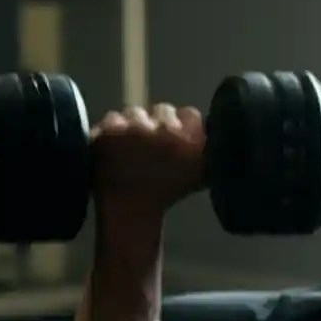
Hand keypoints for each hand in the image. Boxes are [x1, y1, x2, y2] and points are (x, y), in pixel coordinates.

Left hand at [91, 104, 205, 211]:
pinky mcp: (110, 131)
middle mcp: (168, 132)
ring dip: (133, 125)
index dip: (181, 124)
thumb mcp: (200, 176)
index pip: (190, 114)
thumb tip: (210, 130)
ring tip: (129, 147)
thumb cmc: (165, 195)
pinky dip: (111, 131)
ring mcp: (136, 129)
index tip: (173, 137)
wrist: (129, 211)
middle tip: (149, 143)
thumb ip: (208, 151)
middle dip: (156, 123)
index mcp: (192, 143)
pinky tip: (114, 149)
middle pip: (163, 109)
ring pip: (135, 111)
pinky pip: (112, 117)